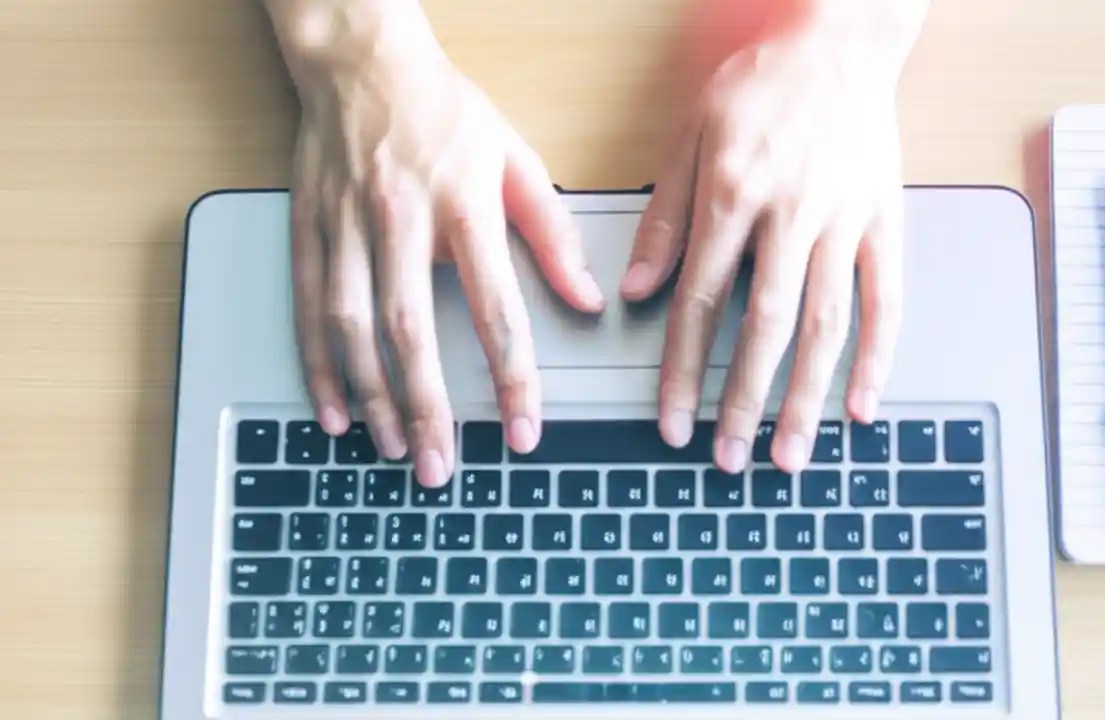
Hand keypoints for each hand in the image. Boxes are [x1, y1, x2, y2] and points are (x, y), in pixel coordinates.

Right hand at [266, 0, 603, 486]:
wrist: (360, 60)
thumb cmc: (445, 112)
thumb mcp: (516, 159)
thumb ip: (553, 233)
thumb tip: (587, 298)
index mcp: (463, 204)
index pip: (495, 307)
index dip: (510, 376)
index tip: (522, 429)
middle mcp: (400, 219)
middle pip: (412, 330)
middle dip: (427, 407)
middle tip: (439, 467)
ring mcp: (346, 226)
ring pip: (352, 327)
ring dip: (372, 397)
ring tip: (393, 447)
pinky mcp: (308, 230)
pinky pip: (309, 309)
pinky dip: (318, 366)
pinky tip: (334, 409)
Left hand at [622, 0, 927, 474]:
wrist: (839, 40)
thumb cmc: (759, 84)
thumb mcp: (688, 136)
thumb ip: (663, 219)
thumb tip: (632, 291)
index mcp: (734, 195)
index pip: (700, 302)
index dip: (683, 371)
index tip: (673, 422)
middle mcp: (791, 215)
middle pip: (765, 327)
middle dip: (743, 402)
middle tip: (728, 460)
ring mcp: (845, 221)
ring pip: (827, 324)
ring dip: (807, 397)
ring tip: (791, 454)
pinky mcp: (885, 221)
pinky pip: (887, 298)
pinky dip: (878, 356)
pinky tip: (863, 404)